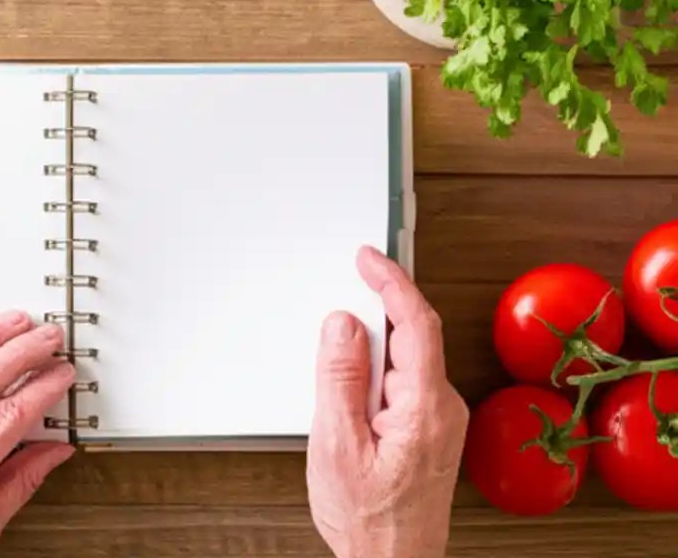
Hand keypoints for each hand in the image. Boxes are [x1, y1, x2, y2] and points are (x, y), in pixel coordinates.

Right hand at [306, 246, 468, 557]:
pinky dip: (375, 369)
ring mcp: (439, 418)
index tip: (368, 256)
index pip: (415, 323)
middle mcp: (442, 408)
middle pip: (411, 336)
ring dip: (371, 345)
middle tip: (339, 295)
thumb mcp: (338, 446)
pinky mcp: (429, 429)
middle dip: (375, 310)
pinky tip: (350, 387)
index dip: (391, 281)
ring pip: (405, 358)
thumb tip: (342, 325)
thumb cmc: (370, 521)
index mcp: (424, 407)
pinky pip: (403, 379)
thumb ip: (340, 379)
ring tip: (335, 366)